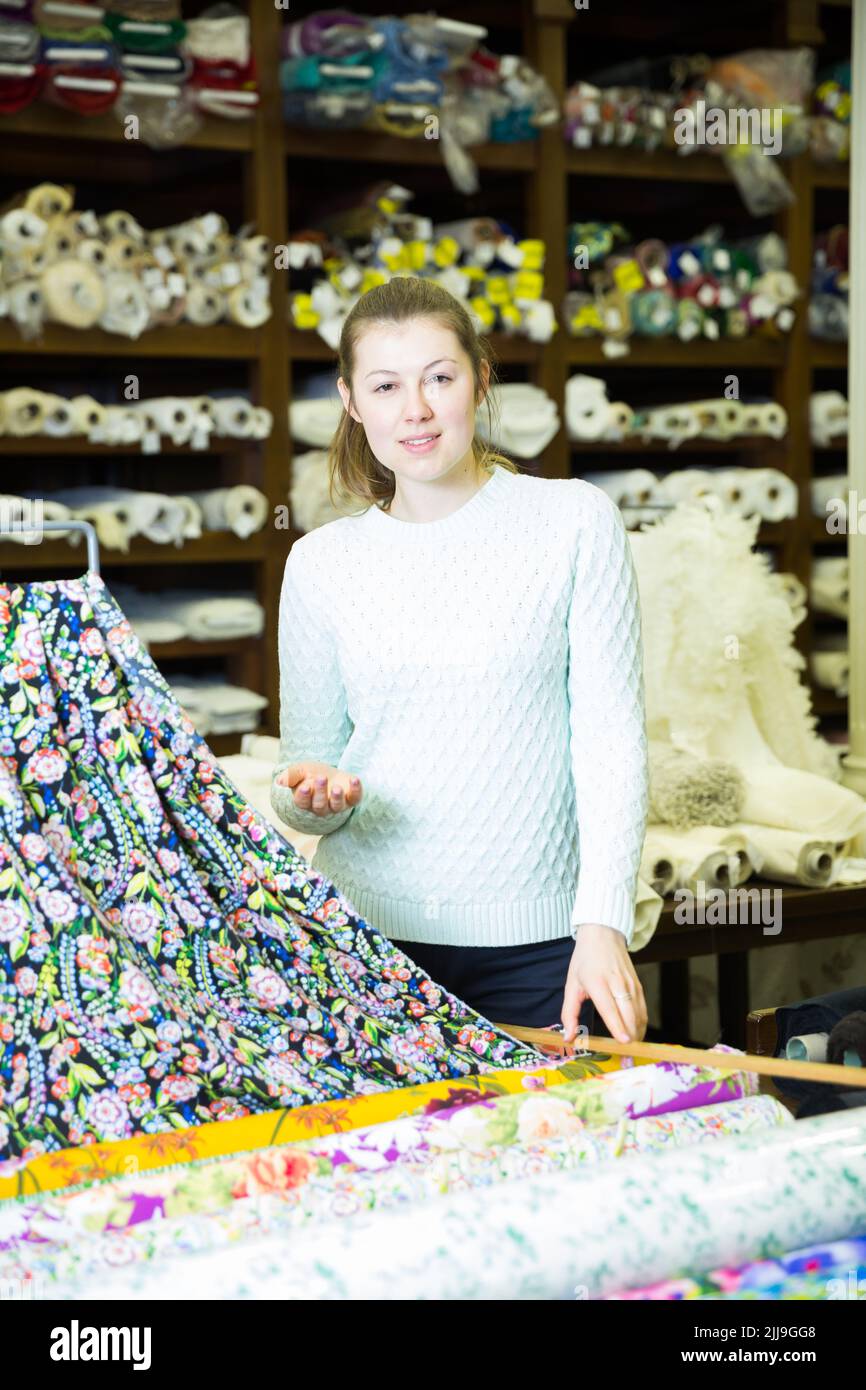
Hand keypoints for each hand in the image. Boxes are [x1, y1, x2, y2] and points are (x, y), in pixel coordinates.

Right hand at [276, 761, 362, 816]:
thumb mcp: (300, 771)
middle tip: (321, 778)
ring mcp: (337, 804)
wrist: (328, 773)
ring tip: (336, 787)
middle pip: (319, 805)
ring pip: (336, 806)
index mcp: (306, 801)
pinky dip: (356, 790)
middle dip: (320, 792)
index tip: (305, 786)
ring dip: (336, 797)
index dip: (303, 795)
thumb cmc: (310, 774)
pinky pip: (355, 798)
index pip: (302, 802)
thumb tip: (279, 781)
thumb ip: (290, 776)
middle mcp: (321, 806)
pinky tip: (354, 779)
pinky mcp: (352, 798)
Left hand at [561, 923, 647, 1045]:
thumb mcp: (571, 984)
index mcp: (597, 982)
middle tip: (625, 1057)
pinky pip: (643, 1010)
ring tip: (630, 1050)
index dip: (618, 1026)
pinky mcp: (639, 985)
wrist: (603, 935)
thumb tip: (568, 1038)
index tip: (623, 1042)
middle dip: (629, 1038)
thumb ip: (569, 1013)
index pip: (610, 1008)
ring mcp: (631, 984)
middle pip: (629, 1015)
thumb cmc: (584, 960)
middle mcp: (617, 983)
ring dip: (636, 1034)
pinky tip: (634, 1035)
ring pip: (639, 1015)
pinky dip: (641, 1025)